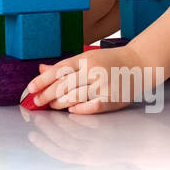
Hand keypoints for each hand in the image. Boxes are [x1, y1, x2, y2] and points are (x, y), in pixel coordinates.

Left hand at [21, 44, 141, 114]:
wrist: (139, 64)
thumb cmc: (109, 62)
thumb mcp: (87, 58)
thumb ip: (64, 66)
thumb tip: (41, 69)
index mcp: (85, 59)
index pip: (58, 70)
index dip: (42, 80)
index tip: (30, 89)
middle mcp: (93, 71)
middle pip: (63, 85)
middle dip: (47, 94)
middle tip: (36, 101)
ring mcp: (103, 85)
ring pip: (74, 96)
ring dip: (59, 103)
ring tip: (50, 106)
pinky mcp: (112, 98)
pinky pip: (91, 106)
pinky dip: (79, 109)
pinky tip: (70, 111)